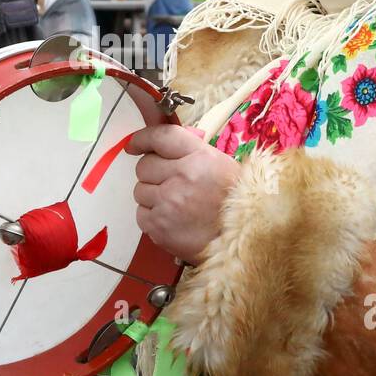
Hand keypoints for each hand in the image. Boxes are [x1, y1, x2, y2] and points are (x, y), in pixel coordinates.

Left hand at [127, 124, 240, 261]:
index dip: (143, 138)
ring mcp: (169, 203)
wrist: (242, 239)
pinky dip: (152, 216)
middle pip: (144, 165)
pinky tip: (171, 219)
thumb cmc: (232, 201)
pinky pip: (141, 214)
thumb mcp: (220, 165)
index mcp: (200, 157)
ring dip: (152, 196)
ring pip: (140, 190)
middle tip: (170, 183)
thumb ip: (189, 151)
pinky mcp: (159, 226)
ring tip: (175, 204)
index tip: (134, 145)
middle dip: (152, 173)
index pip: (161, 137)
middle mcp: (183, 177)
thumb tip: (159, 143)